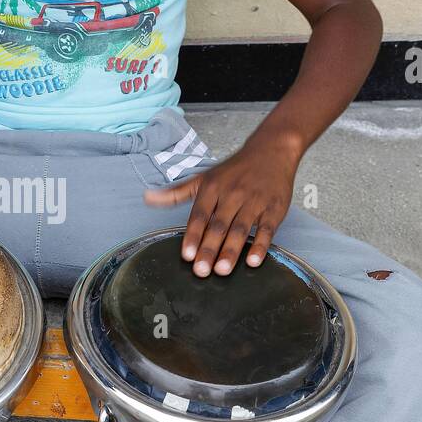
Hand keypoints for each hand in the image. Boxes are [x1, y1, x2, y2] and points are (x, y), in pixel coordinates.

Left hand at [144, 138, 299, 276]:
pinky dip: (260, 245)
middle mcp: (232, 195)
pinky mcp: (274, 210)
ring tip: (222, 271)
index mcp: (213, 188)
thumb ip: (176, 192)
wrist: (271, 151)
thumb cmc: (234, 170)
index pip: (200, 215)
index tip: (187, 255)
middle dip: (209, 249)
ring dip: (231, 251)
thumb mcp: (203, 177)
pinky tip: (253, 261)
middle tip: (201, 271)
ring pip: (240, 229)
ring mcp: (254, 202)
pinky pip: (266, 230)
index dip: (193, 235)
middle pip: (218, 226)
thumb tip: (147, 198)